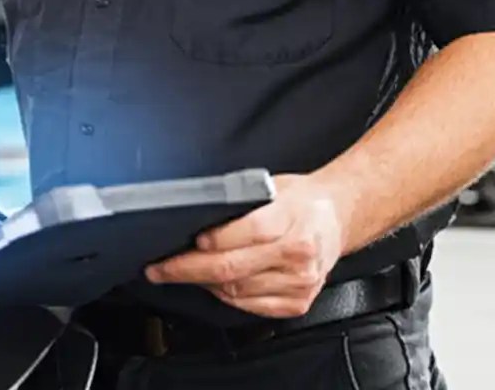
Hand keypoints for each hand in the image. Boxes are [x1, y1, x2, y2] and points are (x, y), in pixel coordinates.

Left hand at [144, 174, 347, 318]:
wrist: (335, 218)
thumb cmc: (299, 201)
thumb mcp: (269, 187)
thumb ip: (238, 203)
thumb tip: (195, 216)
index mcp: (290, 221)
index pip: (240, 235)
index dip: (207, 242)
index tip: (181, 244)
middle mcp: (297, 255)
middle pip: (231, 268)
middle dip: (187, 269)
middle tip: (159, 268)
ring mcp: (299, 282)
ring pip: (236, 291)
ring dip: (203, 284)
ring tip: (182, 274)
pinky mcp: (298, 302)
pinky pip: (252, 306)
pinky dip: (226, 296)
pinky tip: (212, 285)